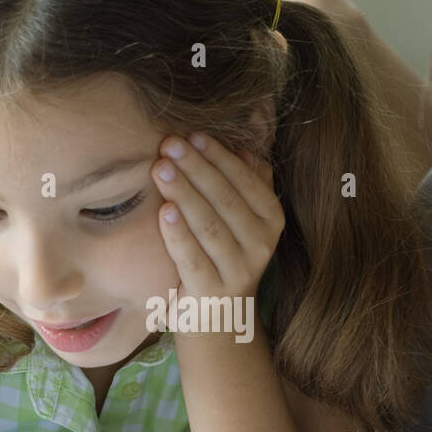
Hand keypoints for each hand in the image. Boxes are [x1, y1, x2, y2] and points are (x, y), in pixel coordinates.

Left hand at [153, 133, 283, 304]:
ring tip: (161, 169)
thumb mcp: (241, 215)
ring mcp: (239, 271)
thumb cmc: (223, 254)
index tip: (192, 134)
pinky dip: (179, 235)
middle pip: (225, 199)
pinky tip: (164, 212)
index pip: (245, 180)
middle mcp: (261, 244)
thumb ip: (247, 172)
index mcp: (271, 218)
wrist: (218, 317)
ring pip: (210, 226)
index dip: (218, 156)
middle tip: (169, 145)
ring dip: (184, 194)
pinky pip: (193, 258)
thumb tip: (255, 113)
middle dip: (196, 169)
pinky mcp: (212, 292)